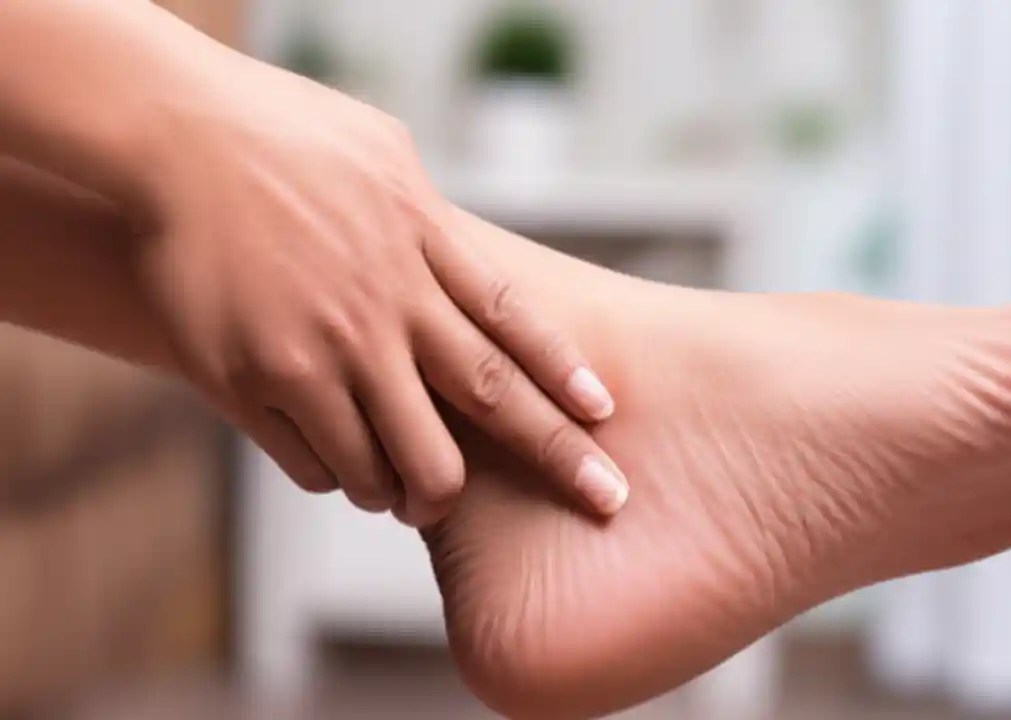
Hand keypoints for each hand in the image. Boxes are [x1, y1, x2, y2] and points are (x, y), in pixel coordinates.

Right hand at [130, 57, 627, 524]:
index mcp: (421, 246)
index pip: (514, 325)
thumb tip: (467, 255)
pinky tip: (341, 467)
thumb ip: (433, 218)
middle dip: (553, 461)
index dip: (563, 377)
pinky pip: (317, 469)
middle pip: (487, 407)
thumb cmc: (278, 134)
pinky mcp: (253, 386)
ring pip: (402, 465)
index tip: (606, 420)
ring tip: (414, 495)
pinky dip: (340, 478)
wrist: (170, 141)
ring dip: (417, 492)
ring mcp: (321, 353)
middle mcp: (385, 309)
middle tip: (588, 497)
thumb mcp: (383, 154)